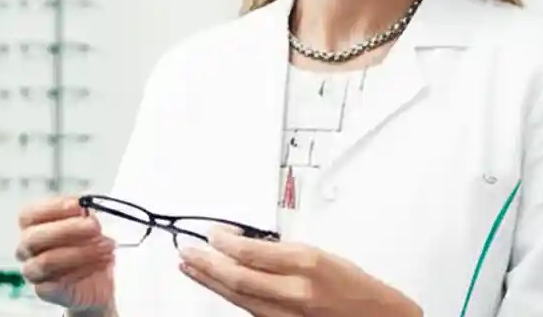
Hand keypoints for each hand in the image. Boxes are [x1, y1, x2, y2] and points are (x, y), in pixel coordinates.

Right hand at [16, 196, 116, 311]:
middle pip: (35, 238)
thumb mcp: (89, 224)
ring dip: (80, 252)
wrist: (100, 280)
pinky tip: (100, 264)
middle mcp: (27, 249)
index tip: (78, 205)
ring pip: (46, 261)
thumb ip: (83, 215)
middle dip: (68, 229)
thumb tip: (87, 208)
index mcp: (32, 227)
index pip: (29, 215)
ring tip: (106, 247)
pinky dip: (81, 271)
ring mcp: (33, 272)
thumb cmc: (89, 245)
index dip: (52, 208)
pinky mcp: (44, 291)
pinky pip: (55, 283)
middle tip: (95, 226)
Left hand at [178, 229, 420, 316]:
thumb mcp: (322, 254)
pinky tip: (217, 286)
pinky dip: (229, 296)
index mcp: (306, 264)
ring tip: (190, 267)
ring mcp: (288, 314)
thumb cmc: (356, 287)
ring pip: (237, 297)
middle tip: (186, 250)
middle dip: (206, 263)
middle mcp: (295, 291)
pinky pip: (250, 310)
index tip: (213, 233)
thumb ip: (285, 250)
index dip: (223, 242)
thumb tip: (250, 244)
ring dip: (210, 281)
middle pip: (237, 277)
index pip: (250, 252)